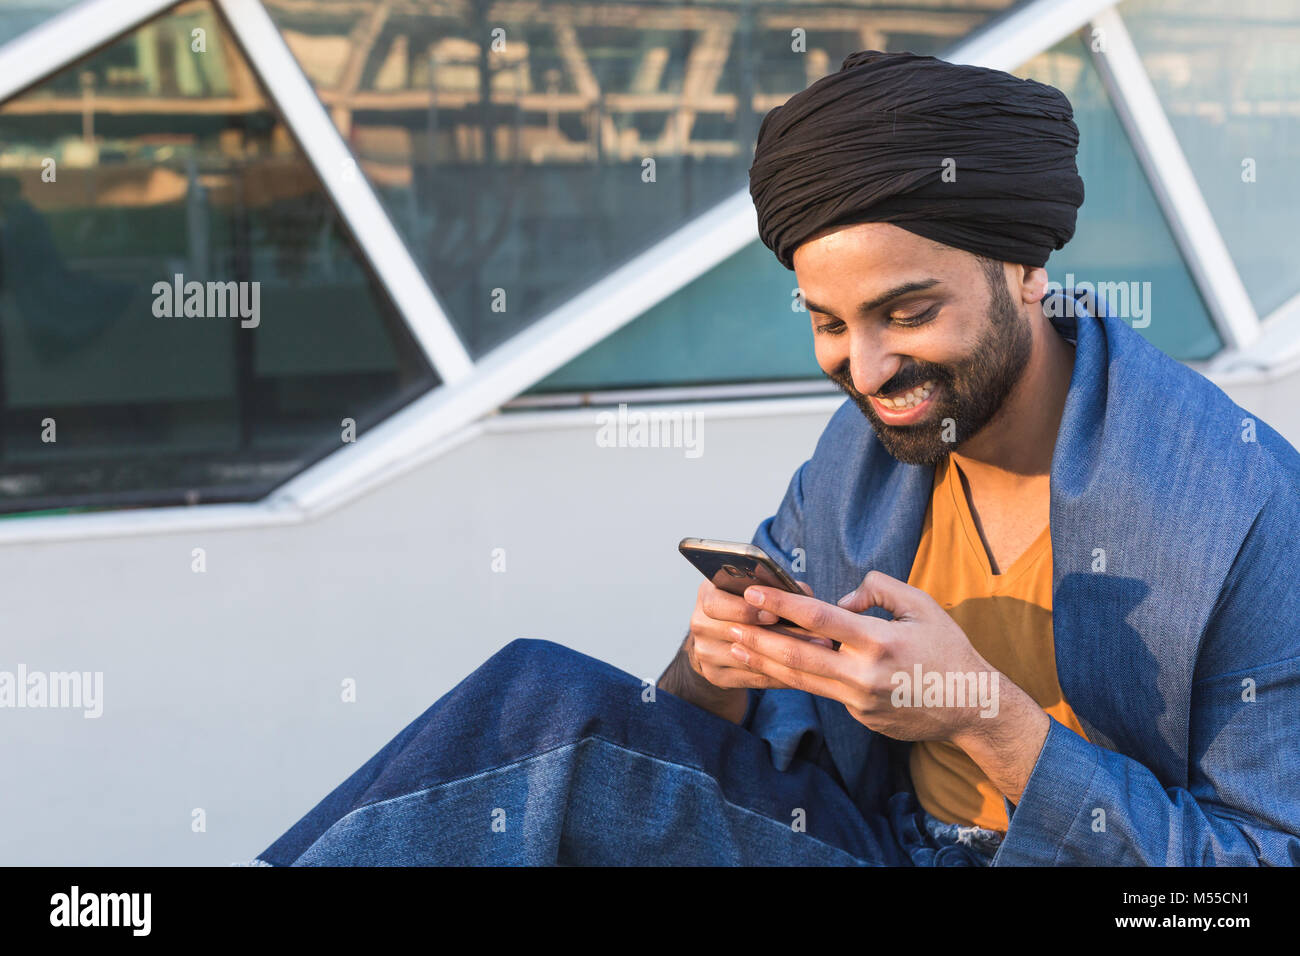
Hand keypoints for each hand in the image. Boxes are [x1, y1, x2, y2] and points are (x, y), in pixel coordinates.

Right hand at [686, 578, 822, 690]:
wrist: (719, 638)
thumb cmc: (746, 606)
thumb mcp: (754, 589)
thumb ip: (776, 588)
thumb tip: (802, 593)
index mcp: (707, 594)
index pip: (716, 603)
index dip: (745, 610)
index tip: (774, 614)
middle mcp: (700, 623)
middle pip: (737, 633)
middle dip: (778, 636)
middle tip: (812, 639)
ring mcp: (705, 652)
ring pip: (749, 659)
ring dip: (786, 659)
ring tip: (819, 656)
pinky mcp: (715, 675)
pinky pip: (753, 679)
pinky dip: (780, 676)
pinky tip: (804, 672)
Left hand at [724, 570, 1003, 742]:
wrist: (971, 707)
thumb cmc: (948, 650)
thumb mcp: (921, 605)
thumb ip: (878, 590)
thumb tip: (842, 599)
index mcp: (878, 641)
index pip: (818, 619)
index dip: (781, 605)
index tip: (753, 592)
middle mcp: (864, 674)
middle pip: (798, 656)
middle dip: (759, 639)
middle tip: (729, 625)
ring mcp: (859, 700)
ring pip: (802, 679)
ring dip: (765, 662)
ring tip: (737, 647)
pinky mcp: (860, 716)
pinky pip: (822, 692)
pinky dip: (795, 678)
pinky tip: (772, 667)